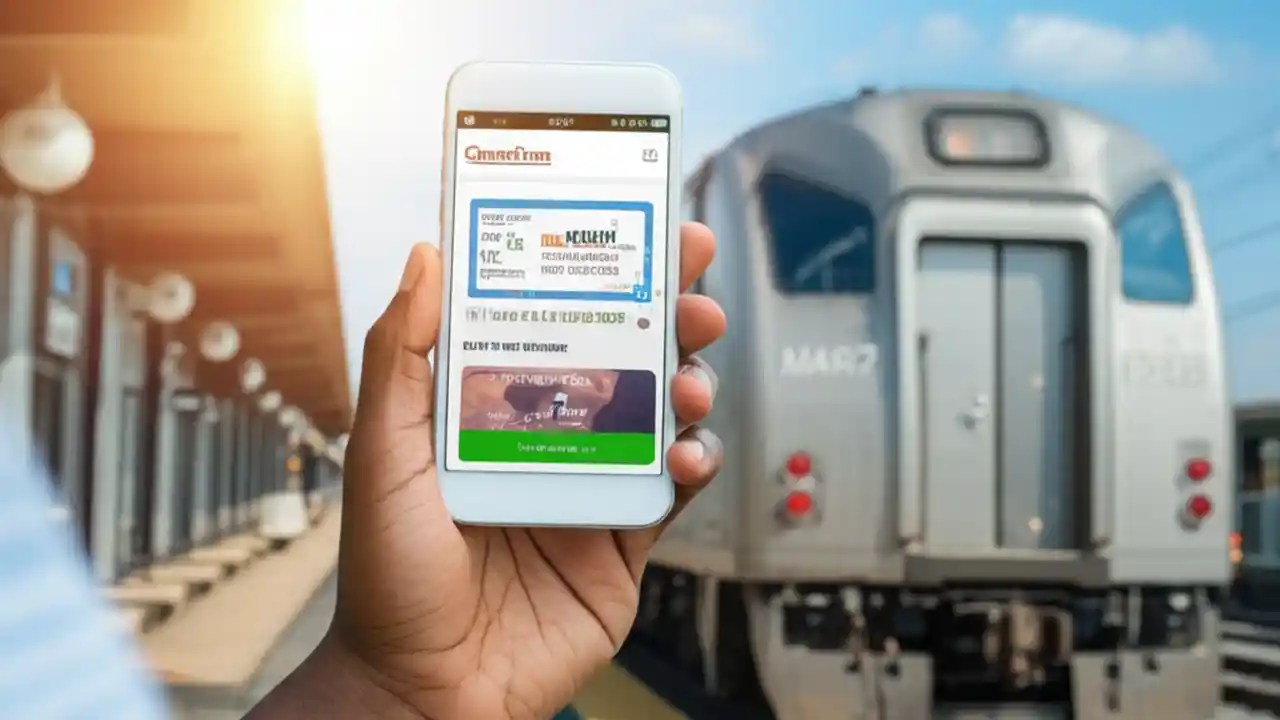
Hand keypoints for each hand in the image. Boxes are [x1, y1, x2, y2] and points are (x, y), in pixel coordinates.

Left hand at [253, 223, 724, 719]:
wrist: (424, 691)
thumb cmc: (386, 578)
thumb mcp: (380, 455)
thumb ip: (401, 359)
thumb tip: (426, 261)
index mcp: (490, 406)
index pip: (553, 320)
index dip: (599, 275)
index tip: (638, 236)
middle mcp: (546, 436)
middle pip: (623, 358)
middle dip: (668, 318)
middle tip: (693, 296)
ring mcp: (589, 486)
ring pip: (660, 415)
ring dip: (690, 384)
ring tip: (688, 382)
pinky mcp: (622, 540)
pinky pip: (672, 489)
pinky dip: (694, 462)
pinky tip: (686, 454)